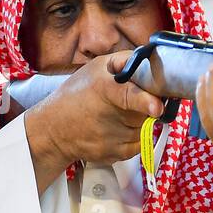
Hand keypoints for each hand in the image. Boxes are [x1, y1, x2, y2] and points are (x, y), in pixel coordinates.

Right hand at [24, 51, 163, 191]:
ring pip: (145, 127)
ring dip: (139, 120)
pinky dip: (134, 136)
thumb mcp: (97, 68)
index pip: (130, 95)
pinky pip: (140, 143)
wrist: (54, 130)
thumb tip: (151, 58)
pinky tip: (117, 128)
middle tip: (128, 100)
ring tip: (118, 114)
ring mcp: (115, 139)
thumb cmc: (77, 95)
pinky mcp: (118, 154)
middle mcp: (111, 117)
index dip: (146, 101)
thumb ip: (125, 61)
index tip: (157, 107)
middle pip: (147, 111)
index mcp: (105, 89)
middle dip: (145, 105)